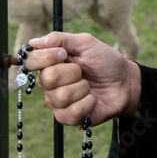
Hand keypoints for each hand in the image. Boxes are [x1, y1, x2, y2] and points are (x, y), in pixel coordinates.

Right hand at [24, 32, 140, 126]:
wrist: (125, 82)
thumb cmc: (105, 62)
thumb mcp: (86, 43)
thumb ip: (59, 39)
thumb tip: (33, 42)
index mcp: (49, 64)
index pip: (31, 61)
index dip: (47, 57)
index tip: (64, 54)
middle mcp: (48, 85)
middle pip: (47, 78)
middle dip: (73, 72)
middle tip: (83, 72)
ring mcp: (56, 103)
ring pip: (61, 96)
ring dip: (83, 88)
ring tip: (89, 86)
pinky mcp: (67, 118)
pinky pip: (72, 112)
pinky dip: (88, 102)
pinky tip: (92, 99)